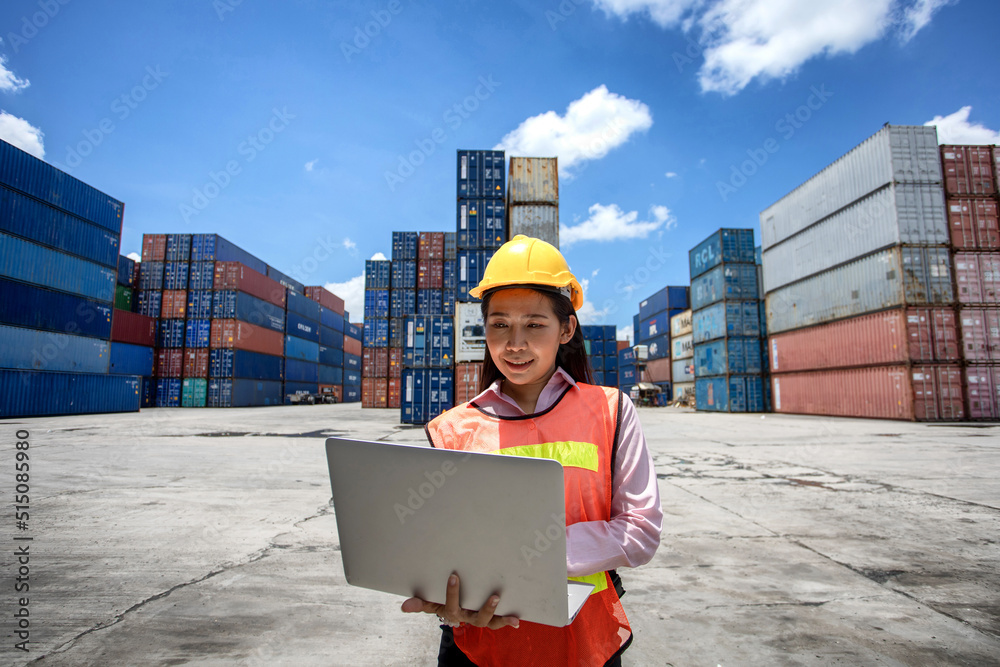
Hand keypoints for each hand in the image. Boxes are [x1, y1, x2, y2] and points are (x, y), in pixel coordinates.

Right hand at [400, 573, 519, 629]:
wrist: (454, 614)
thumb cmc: (443, 604)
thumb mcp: (431, 603)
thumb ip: (420, 604)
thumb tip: (403, 606)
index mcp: (452, 613)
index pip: (451, 605)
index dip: (452, 593)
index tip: (454, 577)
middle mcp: (467, 618)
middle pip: (476, 618)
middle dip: (486, 608)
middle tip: (495, 596)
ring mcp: (479, 619)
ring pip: (489, 621)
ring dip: (500, 615)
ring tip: (509, 604)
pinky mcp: (490, 618)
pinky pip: (499, 622)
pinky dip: (508, 621)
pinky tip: (517, 619)